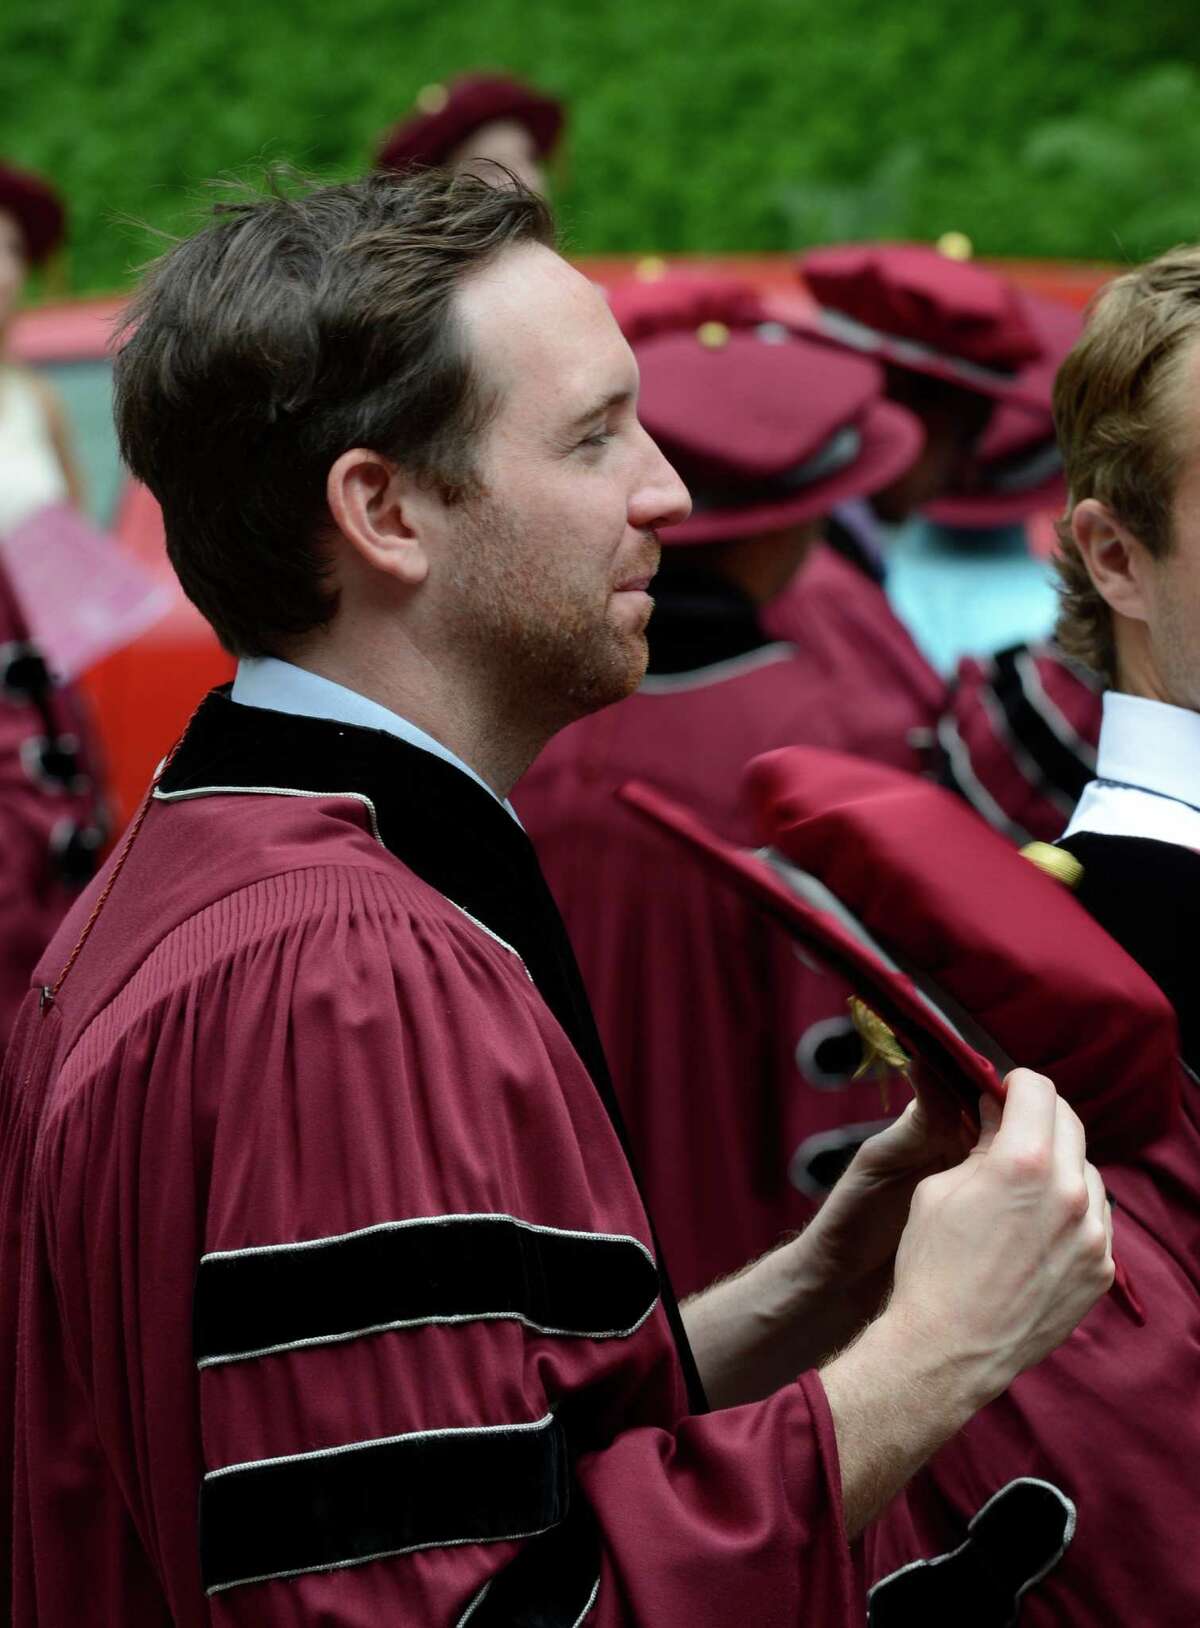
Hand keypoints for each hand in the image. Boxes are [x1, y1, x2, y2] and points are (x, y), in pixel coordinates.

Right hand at [820, 1068, 1112, 1534]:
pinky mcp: (1101, 1268)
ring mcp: (1093, 1233)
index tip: (1001, 1092)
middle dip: (1039, 1117)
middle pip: (1069, 1122)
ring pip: (1086, 1171)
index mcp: (1025, 1161)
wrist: (949, 1348)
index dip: (1014, 1083)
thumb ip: (979, 1144)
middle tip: (1010, 1128)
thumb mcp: (939, 1187)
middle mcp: (1070, 1191)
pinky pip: (1095, 1218)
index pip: (1038, 1089)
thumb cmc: (932, 1265)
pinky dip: (1071, 1209)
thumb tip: (997, 1115)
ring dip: (1058, 1165)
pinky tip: (1036, 1227)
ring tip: (1022, 1187)